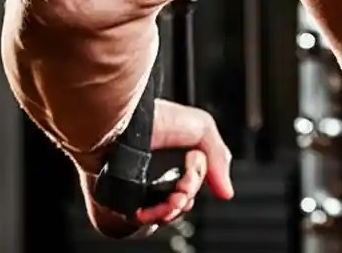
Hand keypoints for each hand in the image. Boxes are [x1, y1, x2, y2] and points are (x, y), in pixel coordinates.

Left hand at [78, 100, 235, 237]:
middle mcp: (159, 172)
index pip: (196, 181)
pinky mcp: (121, 201)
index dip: (196, 181)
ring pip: (164, 213)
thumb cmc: (153, 119)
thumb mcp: (202, 127)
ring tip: (164, 203)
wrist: (115, 128)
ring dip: (168, 212)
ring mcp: (140, 187)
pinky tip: (143, 211)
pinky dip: (147, 219)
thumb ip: (219, 157)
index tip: (190, 173)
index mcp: (177, 156)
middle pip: (183, 200)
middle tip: (178, 190)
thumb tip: (226, 192)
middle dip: (183, 199)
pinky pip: (139, 221)